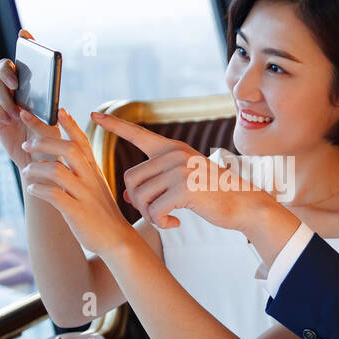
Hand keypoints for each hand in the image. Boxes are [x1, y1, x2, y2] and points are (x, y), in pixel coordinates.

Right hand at [0, 31, 60, 169]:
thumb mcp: (53, 122)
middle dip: (8, 71)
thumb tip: (32, 98)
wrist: (37, 160)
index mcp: (35, 82)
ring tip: (15, 113)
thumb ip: (43, 108)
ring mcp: (5, 98)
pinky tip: (8, 119)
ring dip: (4, 97)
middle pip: (5, 66)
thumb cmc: (51, 139)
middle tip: (16, 83)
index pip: (29, 57)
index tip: (24, 33)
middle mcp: (18, 86)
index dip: (26, 41)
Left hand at [21, 109, 138, 255]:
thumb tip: (63, 157)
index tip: (58, 110)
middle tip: (26, 143)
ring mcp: (84, 195)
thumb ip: (82, 171)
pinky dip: (38, 189)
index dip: (70, 124)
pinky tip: (32, 190)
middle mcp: (90, 178)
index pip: (82, 140)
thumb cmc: (101, 213)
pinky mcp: (77, 212)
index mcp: (94, 170)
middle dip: (44, 141)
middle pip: (68, 149)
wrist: (117, 240)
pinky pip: (54, 195)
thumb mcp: (95, 186)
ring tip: (26, 171)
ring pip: (58, 170)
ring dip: (37, 168)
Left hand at [90, 111, 270, 231]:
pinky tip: (175, 223)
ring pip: (141, 197)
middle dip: (137, 201)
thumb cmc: (212, 195)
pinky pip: (155, 210)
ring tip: (166, 219)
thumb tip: (125, 194)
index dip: (114, 126)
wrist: (243, 205)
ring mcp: (180, 169)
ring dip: (150, 215)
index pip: (137, 134)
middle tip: (154, 213)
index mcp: (171, 149)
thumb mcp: (182, 181)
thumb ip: (155, 182)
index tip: (94, 115)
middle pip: (131, 179)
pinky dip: (161, 223)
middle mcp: (174, 154)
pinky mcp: (185, 188)